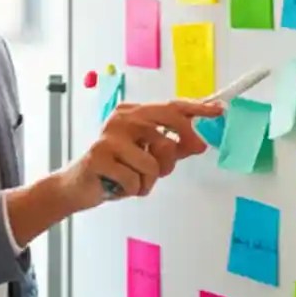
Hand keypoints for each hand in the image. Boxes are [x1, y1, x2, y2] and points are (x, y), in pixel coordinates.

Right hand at [58, 100, 223, 210]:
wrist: (76, 186)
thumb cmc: (114, 169)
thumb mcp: (147, 157)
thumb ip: (171, 148)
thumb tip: (198, 142)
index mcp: (133, 112)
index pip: (170, 106)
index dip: (197, 108)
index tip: (219, 110)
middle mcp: (122, 118)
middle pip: (168, 124)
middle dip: (184, 141)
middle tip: (196, 149)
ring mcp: (110, 136)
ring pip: (154, 161)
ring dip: (150, 180)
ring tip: (134, 181)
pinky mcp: (100, 156)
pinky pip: (135, 179)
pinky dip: (133, 190)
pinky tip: (119, 187)